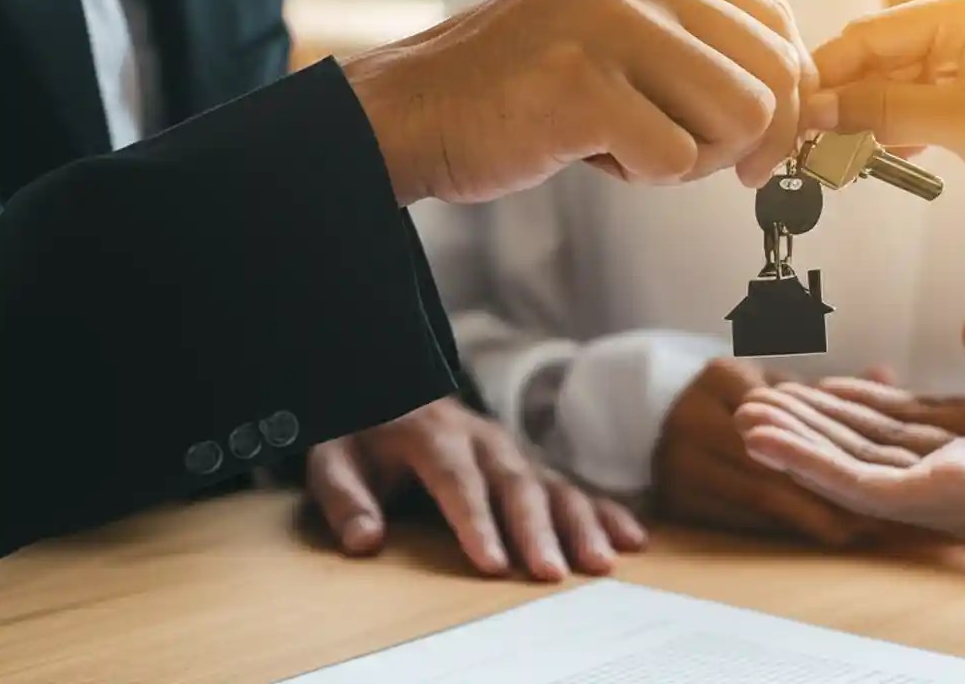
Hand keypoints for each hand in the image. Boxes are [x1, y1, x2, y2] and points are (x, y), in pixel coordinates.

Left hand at [306, 398, 645, 580]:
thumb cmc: (362, 436)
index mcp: (433, 435)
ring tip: (601, 563)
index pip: (457, 481)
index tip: (491, 563)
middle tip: (550, 573)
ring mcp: (513, 451)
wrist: (390, 391)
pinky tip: (631, 539)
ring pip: (553, 485)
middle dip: (536, 531)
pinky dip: (604, 511)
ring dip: (580, 524)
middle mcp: (483, 440)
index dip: (474, 521)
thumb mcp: (332, 460)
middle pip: (515, 485)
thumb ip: (345, 499)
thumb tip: (365, 541)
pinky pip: (573, 487)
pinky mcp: (531, 465)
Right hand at [346, 0, 813, 203]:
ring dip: (698, 158)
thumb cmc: (530, 85)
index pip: (779, 26)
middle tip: (706, 164)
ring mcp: (612, 26)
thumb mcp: (627, 37)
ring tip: (635, 147)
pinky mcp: (583, 86)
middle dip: (752, 141)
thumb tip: (801, 106)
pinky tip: (592, 153)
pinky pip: (676, 160)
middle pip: (775, 77)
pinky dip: (642, 176)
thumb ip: (706, 51)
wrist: (421, 108)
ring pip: (740, 119)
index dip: (787, 97)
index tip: (760, 140)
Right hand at [655, 359, 886, 546]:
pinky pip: (738, 518)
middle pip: (773, 458)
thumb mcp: (780, 387)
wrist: (668, 426)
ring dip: (811, 515)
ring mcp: (675, 458)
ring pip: (758, 493)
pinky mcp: (673, 497)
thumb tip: (885, 370)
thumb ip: (829, 389)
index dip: (831, 442)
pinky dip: (782, 528)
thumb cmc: (744, 407)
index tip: (879, 467)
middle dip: (827, 488)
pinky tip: (817, 536)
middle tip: (875, 514)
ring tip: (857, 531)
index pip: (785, 416)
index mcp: (721, 375)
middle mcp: (690, 414)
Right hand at [735, 312, 964, 543]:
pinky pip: (856, 485)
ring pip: (850, 470)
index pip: (898, 426)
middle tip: (754, 408)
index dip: (849, 404)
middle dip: (808, 429)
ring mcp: (945, 493)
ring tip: (745, 422)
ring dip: (794, 446)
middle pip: (865, 450)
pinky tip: (765, 437)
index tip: (806, 384)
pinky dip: (805, 461)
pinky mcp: (936, 500)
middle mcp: (957, 477)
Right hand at [807, 0, 964, 206]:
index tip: (791, 115)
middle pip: (880, 57)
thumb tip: (816, 111)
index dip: (825, 76)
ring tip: (841, 159)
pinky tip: (881, 156)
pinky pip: (922, 101)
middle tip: (809, 146)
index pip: (869, 35)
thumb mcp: (956, 122)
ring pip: (897, 83)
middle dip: (845, 101)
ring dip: (870, 119)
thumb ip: (879, 112)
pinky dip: (899, 127)